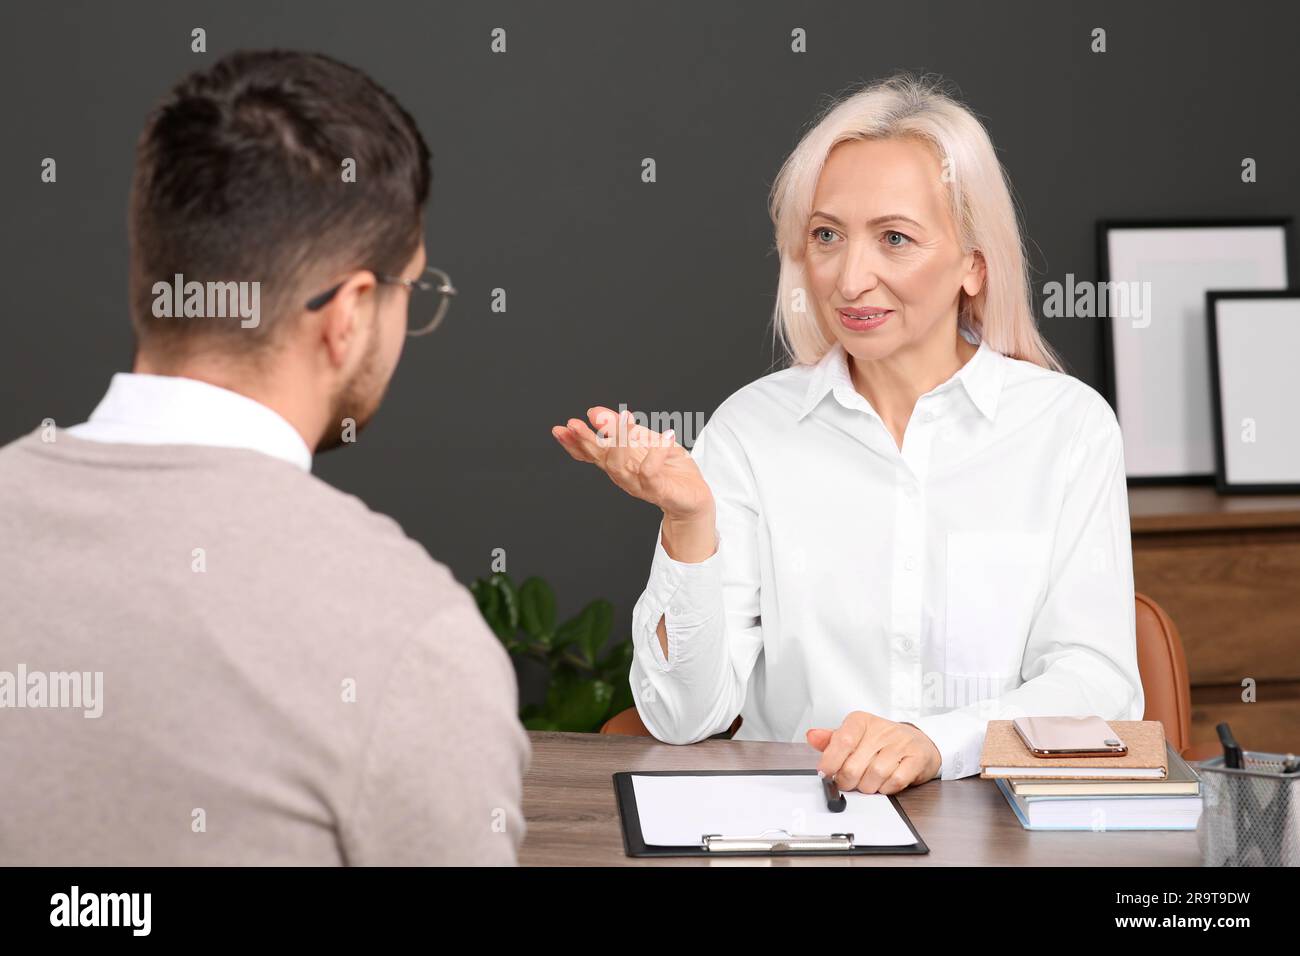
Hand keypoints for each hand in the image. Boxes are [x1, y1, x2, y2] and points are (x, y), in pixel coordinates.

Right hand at [551, 406, 713, 520]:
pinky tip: (666, 436)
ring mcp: (639, 484)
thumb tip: (595, 412)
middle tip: (575, 424)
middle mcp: (623, 475)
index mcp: (617, 463)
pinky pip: (649, 472)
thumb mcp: (645, 440)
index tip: (562, 428)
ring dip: (619, 441)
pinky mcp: (657, 490)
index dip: (573, 443)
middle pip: (599, 458)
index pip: (589, 454)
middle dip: (585, 441)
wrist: (694, 497)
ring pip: (619, 466)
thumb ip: (621, 427)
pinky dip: (656, 452)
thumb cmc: (668, 468)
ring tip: (626, 419)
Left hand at [806, 712, 941, 794]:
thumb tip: (811, 736)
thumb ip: (832, 740)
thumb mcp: (854, 735)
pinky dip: (886, 788)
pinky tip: (884, 784)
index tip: (825, 773)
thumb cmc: (881, 741)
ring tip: (867, 783)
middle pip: (855, 765)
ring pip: (875, 774)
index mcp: (862, 721)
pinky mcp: (916, 758)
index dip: (830, 761)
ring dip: (867, 786)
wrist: (917, 741)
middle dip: (847, 781)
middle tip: (847, 782)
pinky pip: (896, 781)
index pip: (842, 740)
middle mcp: (882, 730)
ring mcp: (901, 743)